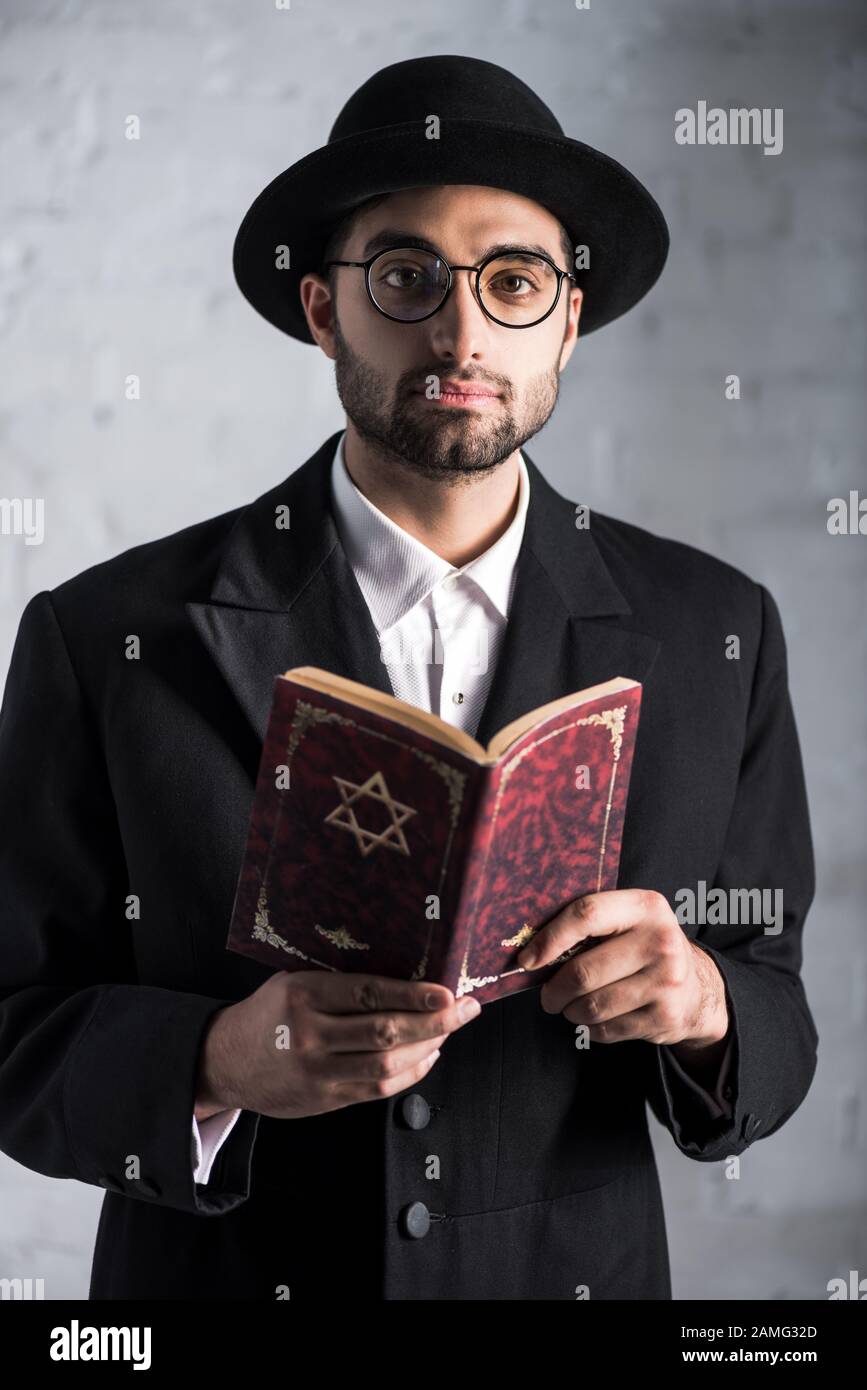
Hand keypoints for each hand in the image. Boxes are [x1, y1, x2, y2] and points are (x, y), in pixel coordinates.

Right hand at [194, 971, 480, 1120]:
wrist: (224, 1062)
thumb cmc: (267, 1013)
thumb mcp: (292, 982)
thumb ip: (337, 981)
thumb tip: (403, 972)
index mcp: (302, 995)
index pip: (367, 994)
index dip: (412, 994)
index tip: (446, 990)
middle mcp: (310, 1035)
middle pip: (385, 1032)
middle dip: (435, 1021)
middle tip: (466, 1008)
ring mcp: (318, 1072)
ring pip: (386, 1064)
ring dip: (428, 1046)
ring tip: (452, 1028)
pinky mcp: (326, 1099)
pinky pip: (378, 1088)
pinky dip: (411, 1072)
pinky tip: (429, 1055)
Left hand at [517, 889, 728, 1050]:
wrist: (697, 988)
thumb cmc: (644, 948)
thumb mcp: (628, 921)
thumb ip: (589, 924)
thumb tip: (531, 948)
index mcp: (646, 907)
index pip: (587, 914)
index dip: (550, 939)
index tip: (527, 960)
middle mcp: (661, 941)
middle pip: (584, 972)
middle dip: (554, 990)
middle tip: (548, 997)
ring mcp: (667, 982)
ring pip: (592, 1006)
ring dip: (571, 1011)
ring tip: (572, 1006)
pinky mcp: (665, 1017)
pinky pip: (607, 1029)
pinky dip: (591, 1029)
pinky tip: (597, 1019)